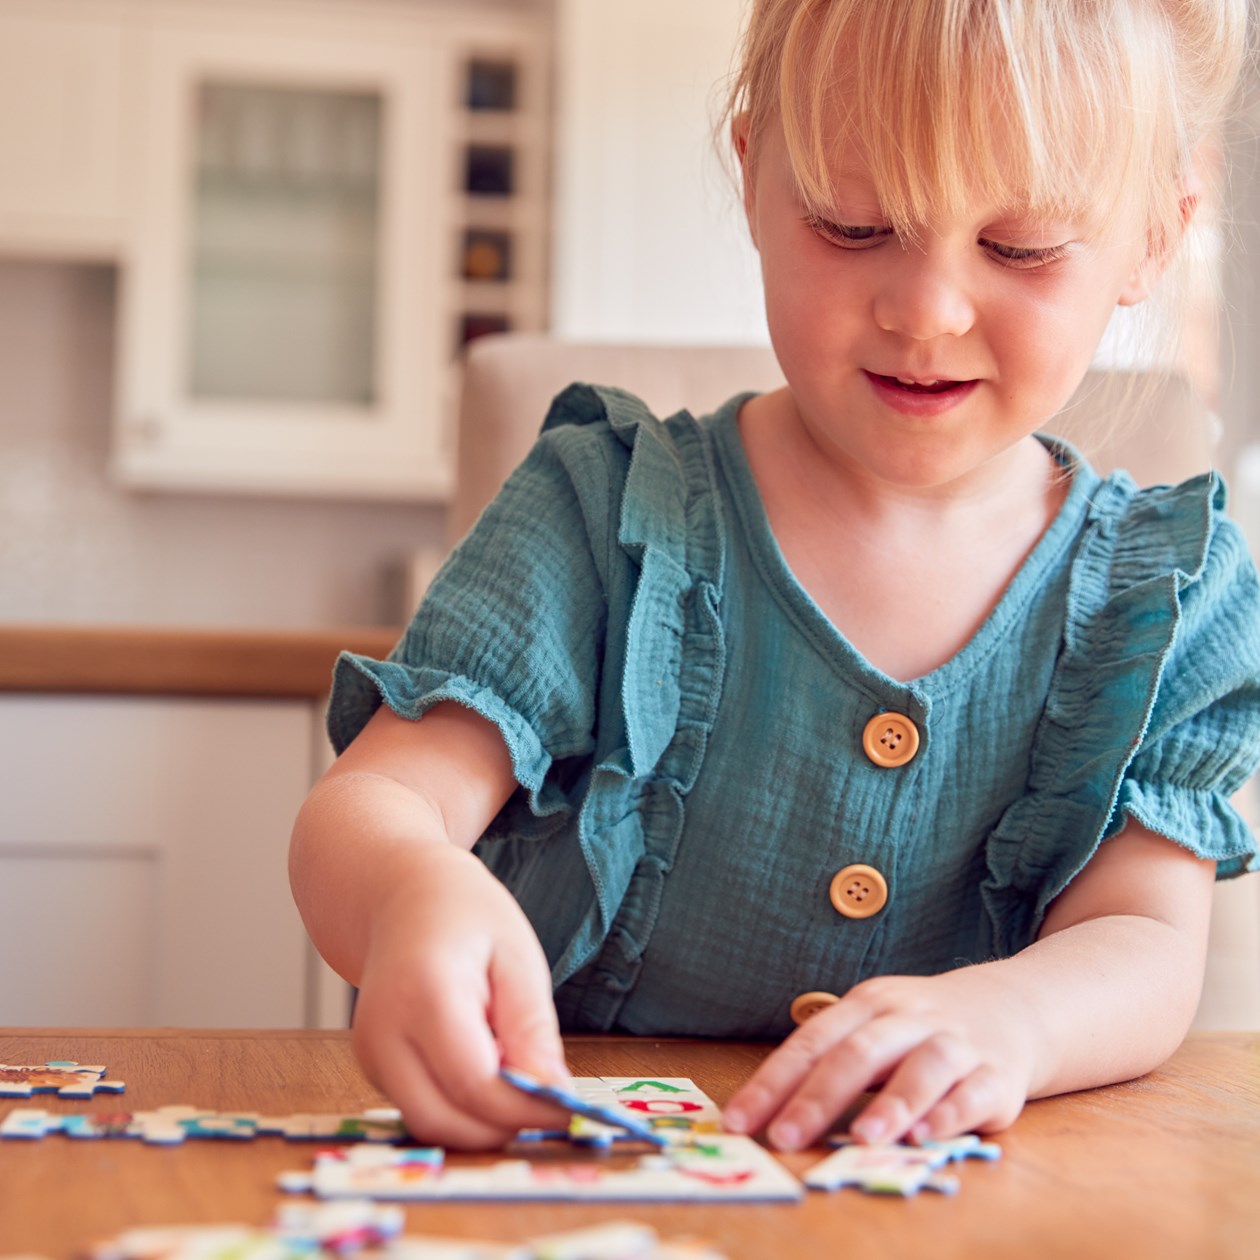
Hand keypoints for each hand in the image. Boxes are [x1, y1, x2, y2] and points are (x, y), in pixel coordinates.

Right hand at [349, 844, 572, 1149]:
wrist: (401, 895)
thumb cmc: (465, 915)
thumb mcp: (517, 956)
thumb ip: (532, 1029)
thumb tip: (554, 1095)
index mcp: (424, 994)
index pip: (475, 1083)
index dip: (526, 1109)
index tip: (571, 1111)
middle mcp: (383, 1032)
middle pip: (444, 1120)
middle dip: (502, 1126)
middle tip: (550, 1107)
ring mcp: (369, 1054)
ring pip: (429, 1124)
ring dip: (482, 1123)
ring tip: (519, 1081)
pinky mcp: (371, 1067)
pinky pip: (421, 1108)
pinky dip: (462, 1109)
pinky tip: (490, 1072)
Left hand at [723, 968, 1039, 1149]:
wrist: (1012, 1007)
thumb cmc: (921, 1029)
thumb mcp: (874, 1027)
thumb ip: (833, 1063)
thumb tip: (771, 1113)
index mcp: (868, 1004)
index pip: (811, 1042)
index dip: (773, 1082)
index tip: (739, 1120)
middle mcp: (909, 1018)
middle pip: (858, 1052)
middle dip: (818, 1097)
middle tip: (785, 1137)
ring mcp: (955, 1043)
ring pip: (922, 1069)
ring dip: (891, 1104)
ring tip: (862, 1139)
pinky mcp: (997, 1075)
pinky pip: (973, 1093)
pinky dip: (950, 1115)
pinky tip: (926, 1137)